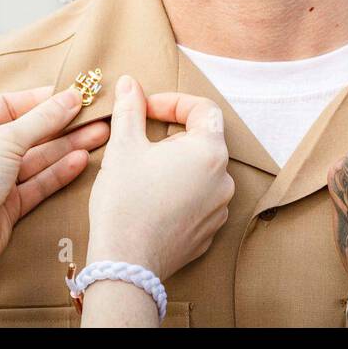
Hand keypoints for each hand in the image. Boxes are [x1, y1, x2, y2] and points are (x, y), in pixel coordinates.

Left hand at [0, 86, 108, 282]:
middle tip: (95, 114)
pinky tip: (82, 159)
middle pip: (29, 132)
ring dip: (68, 146)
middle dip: (63, 124)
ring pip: (38, 157)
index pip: (10, 105)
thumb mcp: (5, 140)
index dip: (41, 100)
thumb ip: (42, 120)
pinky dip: (60, 171)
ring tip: (100, 133)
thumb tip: (71, 97)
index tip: (72, 95)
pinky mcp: (10, 203)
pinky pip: (39, 182)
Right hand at [86, 76, 233, 280]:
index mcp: (209, 151)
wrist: (125, 264)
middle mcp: (224, 179)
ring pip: (200, 172)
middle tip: (140, 141)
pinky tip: (151, 199)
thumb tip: (130, 84)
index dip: (174, 102)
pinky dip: (179, 191)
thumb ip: (131, 109)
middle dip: (172, 134)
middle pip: (202, 140)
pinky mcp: (209, 232)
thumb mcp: (124, 146)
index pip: (203, 109)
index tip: (147, 109)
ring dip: (175, 164)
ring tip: (143, 172)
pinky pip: (198, 200)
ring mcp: (219, 209)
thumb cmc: (125, 202)